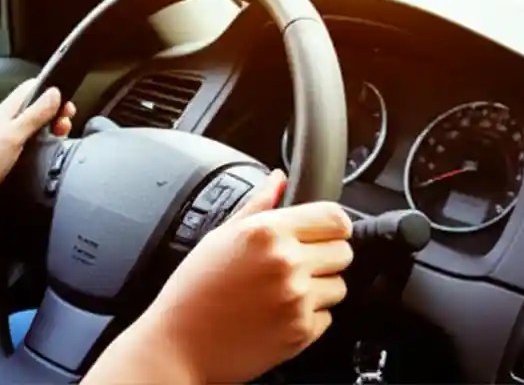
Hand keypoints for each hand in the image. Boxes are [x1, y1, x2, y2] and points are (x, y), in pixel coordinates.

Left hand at [0, 79, 74, 203]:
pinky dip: (43, 147)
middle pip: (36, 109)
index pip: (30, 89)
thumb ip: (34, 114)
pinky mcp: (9, 161)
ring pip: (35, 128)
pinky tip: (47, 155)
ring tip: (59, 137)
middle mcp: (5, 125)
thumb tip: (54, 93)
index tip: (66, 106)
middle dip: (55, 113)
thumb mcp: (13, 136)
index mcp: (4, 113)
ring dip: (50, 130)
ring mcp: (7, 143)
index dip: (51, 92)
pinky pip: (31, 147)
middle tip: (64, 126)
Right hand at [88, 170, 352, 383]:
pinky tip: (277, 314)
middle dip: (325, 256)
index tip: (324, 231)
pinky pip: (327, 317)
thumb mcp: (219, 237)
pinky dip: (309, 316)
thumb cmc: (194, 290)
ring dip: (319, 288)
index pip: (335, 217)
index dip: (333, 224)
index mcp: (266, 231)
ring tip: (282, 292)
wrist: (180, 344)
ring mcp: (297, 299)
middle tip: (295, 265)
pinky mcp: (302, 331)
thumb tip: (279, 179)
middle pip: (343, 251)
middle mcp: (287, 262)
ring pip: (339, 286)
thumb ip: (257, 205)